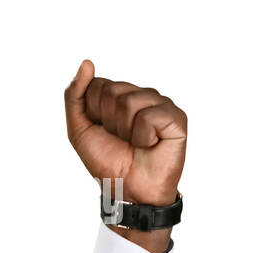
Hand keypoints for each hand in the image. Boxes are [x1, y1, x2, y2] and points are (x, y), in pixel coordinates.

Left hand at [63, 60, 185, 252]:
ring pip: (129, 102)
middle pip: (111, 91)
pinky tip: (150, 144)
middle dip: (107, 121)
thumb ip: (75, 96)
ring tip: (134, 143)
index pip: (96, 85)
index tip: (102, 131)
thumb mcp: (79, 129)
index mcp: (119, 95)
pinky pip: (149, 117)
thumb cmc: (106, 160)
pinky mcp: (176, 117)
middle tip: (119, 139)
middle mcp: (141, 95)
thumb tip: (86, 63)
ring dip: (124, 131)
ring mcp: (160, 104)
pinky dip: (142, 137)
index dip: (92, 113)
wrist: (126, 189)